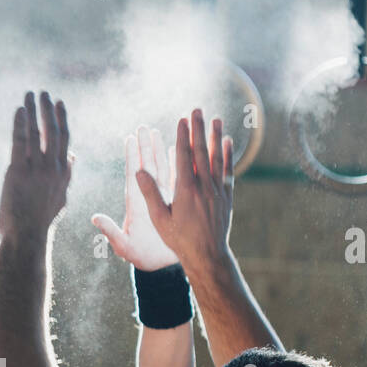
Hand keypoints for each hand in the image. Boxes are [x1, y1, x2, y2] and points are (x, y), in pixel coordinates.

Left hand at [0, 91, 72, 242]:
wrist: (26, 237)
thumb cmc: (40, 220)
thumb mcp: (60, 197)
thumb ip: (67, 175)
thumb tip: (73, 157)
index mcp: (63, 174)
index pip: (65, 140)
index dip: (62, 119)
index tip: (59, 103)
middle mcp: (53, 169)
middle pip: (53, 132)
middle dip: (48, 110)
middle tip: (44, 93)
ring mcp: (36, 170)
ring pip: (37, 133)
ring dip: (33, 111)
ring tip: (30, 95)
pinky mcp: (18, 172)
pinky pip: (20, 142)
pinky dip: (21, 124)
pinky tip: (20, 110)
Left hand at [92, 126, 178, 270]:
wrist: (161, 268)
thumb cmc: (141, 258)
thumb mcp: (124, 246)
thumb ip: (110, 232)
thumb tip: (94, 218)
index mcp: (136, 204)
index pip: (134, 174)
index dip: (132, 156)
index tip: (130, 137)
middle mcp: (149, 198)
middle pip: (147, 166)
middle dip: (145, 146)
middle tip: (143, 127)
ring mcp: (162, 199)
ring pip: (162, 169)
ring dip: (161, 151)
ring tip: (160, 131)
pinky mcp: (175, 203)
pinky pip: (179, 180)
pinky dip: (179, 166)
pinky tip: (181, 152)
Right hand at [136, 109, 232, 269]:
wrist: (207, 256)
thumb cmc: (179, 240)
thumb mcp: (160, 219)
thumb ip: (150, 194)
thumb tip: (138, 171)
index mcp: (185, 190)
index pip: (183, 157)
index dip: (182, 136)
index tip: (181, 120)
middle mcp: (203, 187)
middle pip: (201, 151)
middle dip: (198, 129)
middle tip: (197, 110)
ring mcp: (217, 191)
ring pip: (217, 158)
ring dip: (215, 137)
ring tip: (215, 119)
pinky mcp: (226, 197)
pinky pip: (227, 171)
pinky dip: (227, 155)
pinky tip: (226, 142)